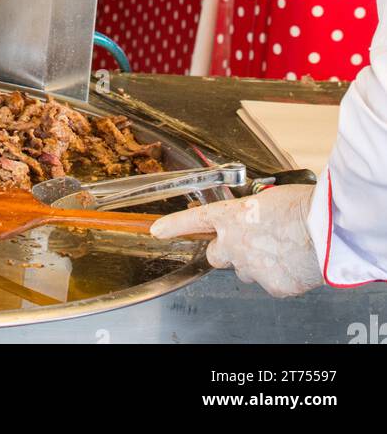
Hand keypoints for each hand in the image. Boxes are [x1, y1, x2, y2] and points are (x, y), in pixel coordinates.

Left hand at [150, 184, 322, 297]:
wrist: (327, 231)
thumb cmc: (303, 207)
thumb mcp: (269, 198)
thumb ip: (252, 211)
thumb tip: (254, 217)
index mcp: (232, 217)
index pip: (193, 220)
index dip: (172, 226)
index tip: (156, 230)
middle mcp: (235, 244)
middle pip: (216, 254)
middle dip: (226, 250)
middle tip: (247, 242)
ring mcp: (252, 269)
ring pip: (246, 270)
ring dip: (256, 262)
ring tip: (280, 247)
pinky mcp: (273, 287)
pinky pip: (271, 282)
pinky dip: (280, 274)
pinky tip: (294, 261)